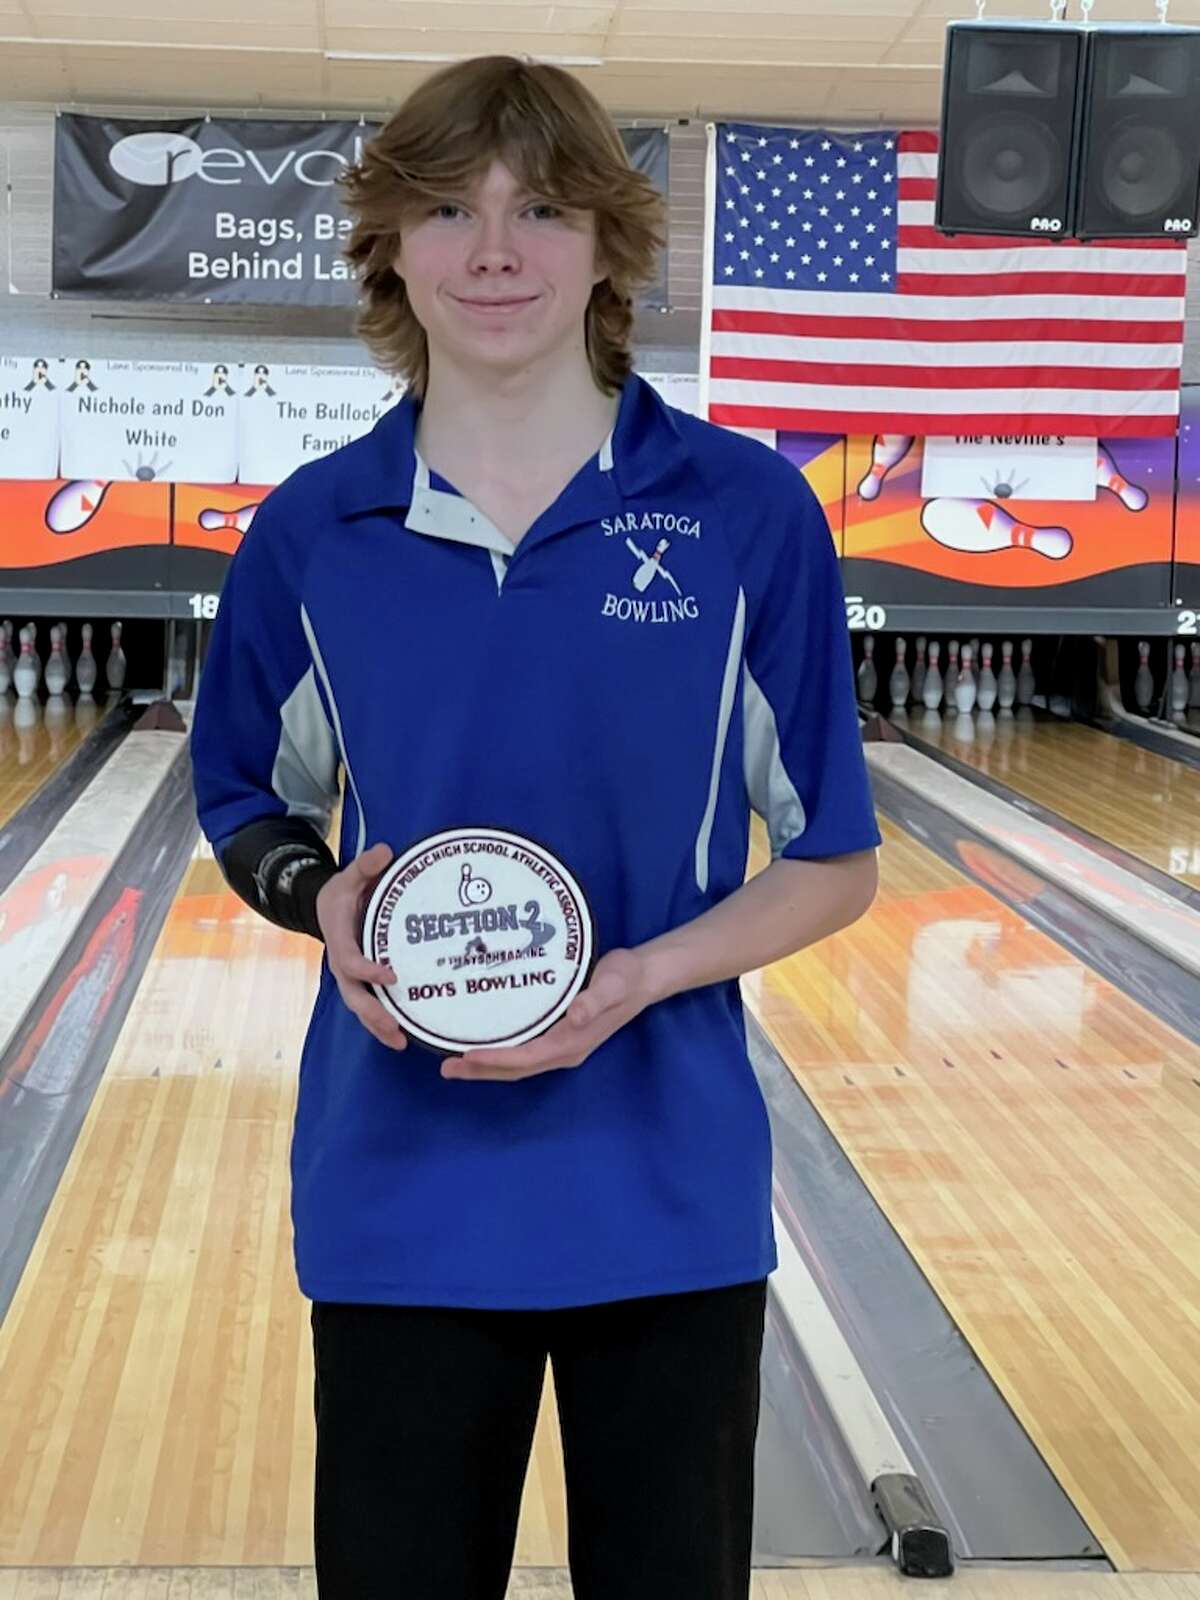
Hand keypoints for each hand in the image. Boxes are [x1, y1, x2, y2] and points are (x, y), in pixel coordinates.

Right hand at [315, 840, 407, 1051]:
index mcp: (340, 939)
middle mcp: (342, 964)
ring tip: (401, 1042)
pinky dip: (382, 1021)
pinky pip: (369, 1005)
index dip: (368, 970)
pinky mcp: (360, 982)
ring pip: (360, 1007)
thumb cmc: (343, 892)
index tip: (391, 974)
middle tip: (396, 1029)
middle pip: (354, 995)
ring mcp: (350, 977)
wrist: (325, 906)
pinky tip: (404, 1034)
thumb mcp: (350, 875)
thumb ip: (366, 865)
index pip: (350, 961)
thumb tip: (384, 852)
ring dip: (378, 1026)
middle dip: (373, 1014)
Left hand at [440, 947, 654, 1080]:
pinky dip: (499, 1053)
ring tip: (454, 1062)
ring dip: (486, 1065)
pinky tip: (483, 1041)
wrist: (643, 978)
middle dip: (481, 1070)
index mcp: (571, 1043)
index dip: (495, 1059)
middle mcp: (563, 1051)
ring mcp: (561, 1045)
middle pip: (515, 1069)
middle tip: (445, 1067)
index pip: (526, 1058)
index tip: (466, 1056)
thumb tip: (575, 1016)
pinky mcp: (559, 1035)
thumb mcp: (613, 984)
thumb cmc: (626, 978)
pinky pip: (523, 1050)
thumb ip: (595, 1000)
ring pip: (517, 1063)